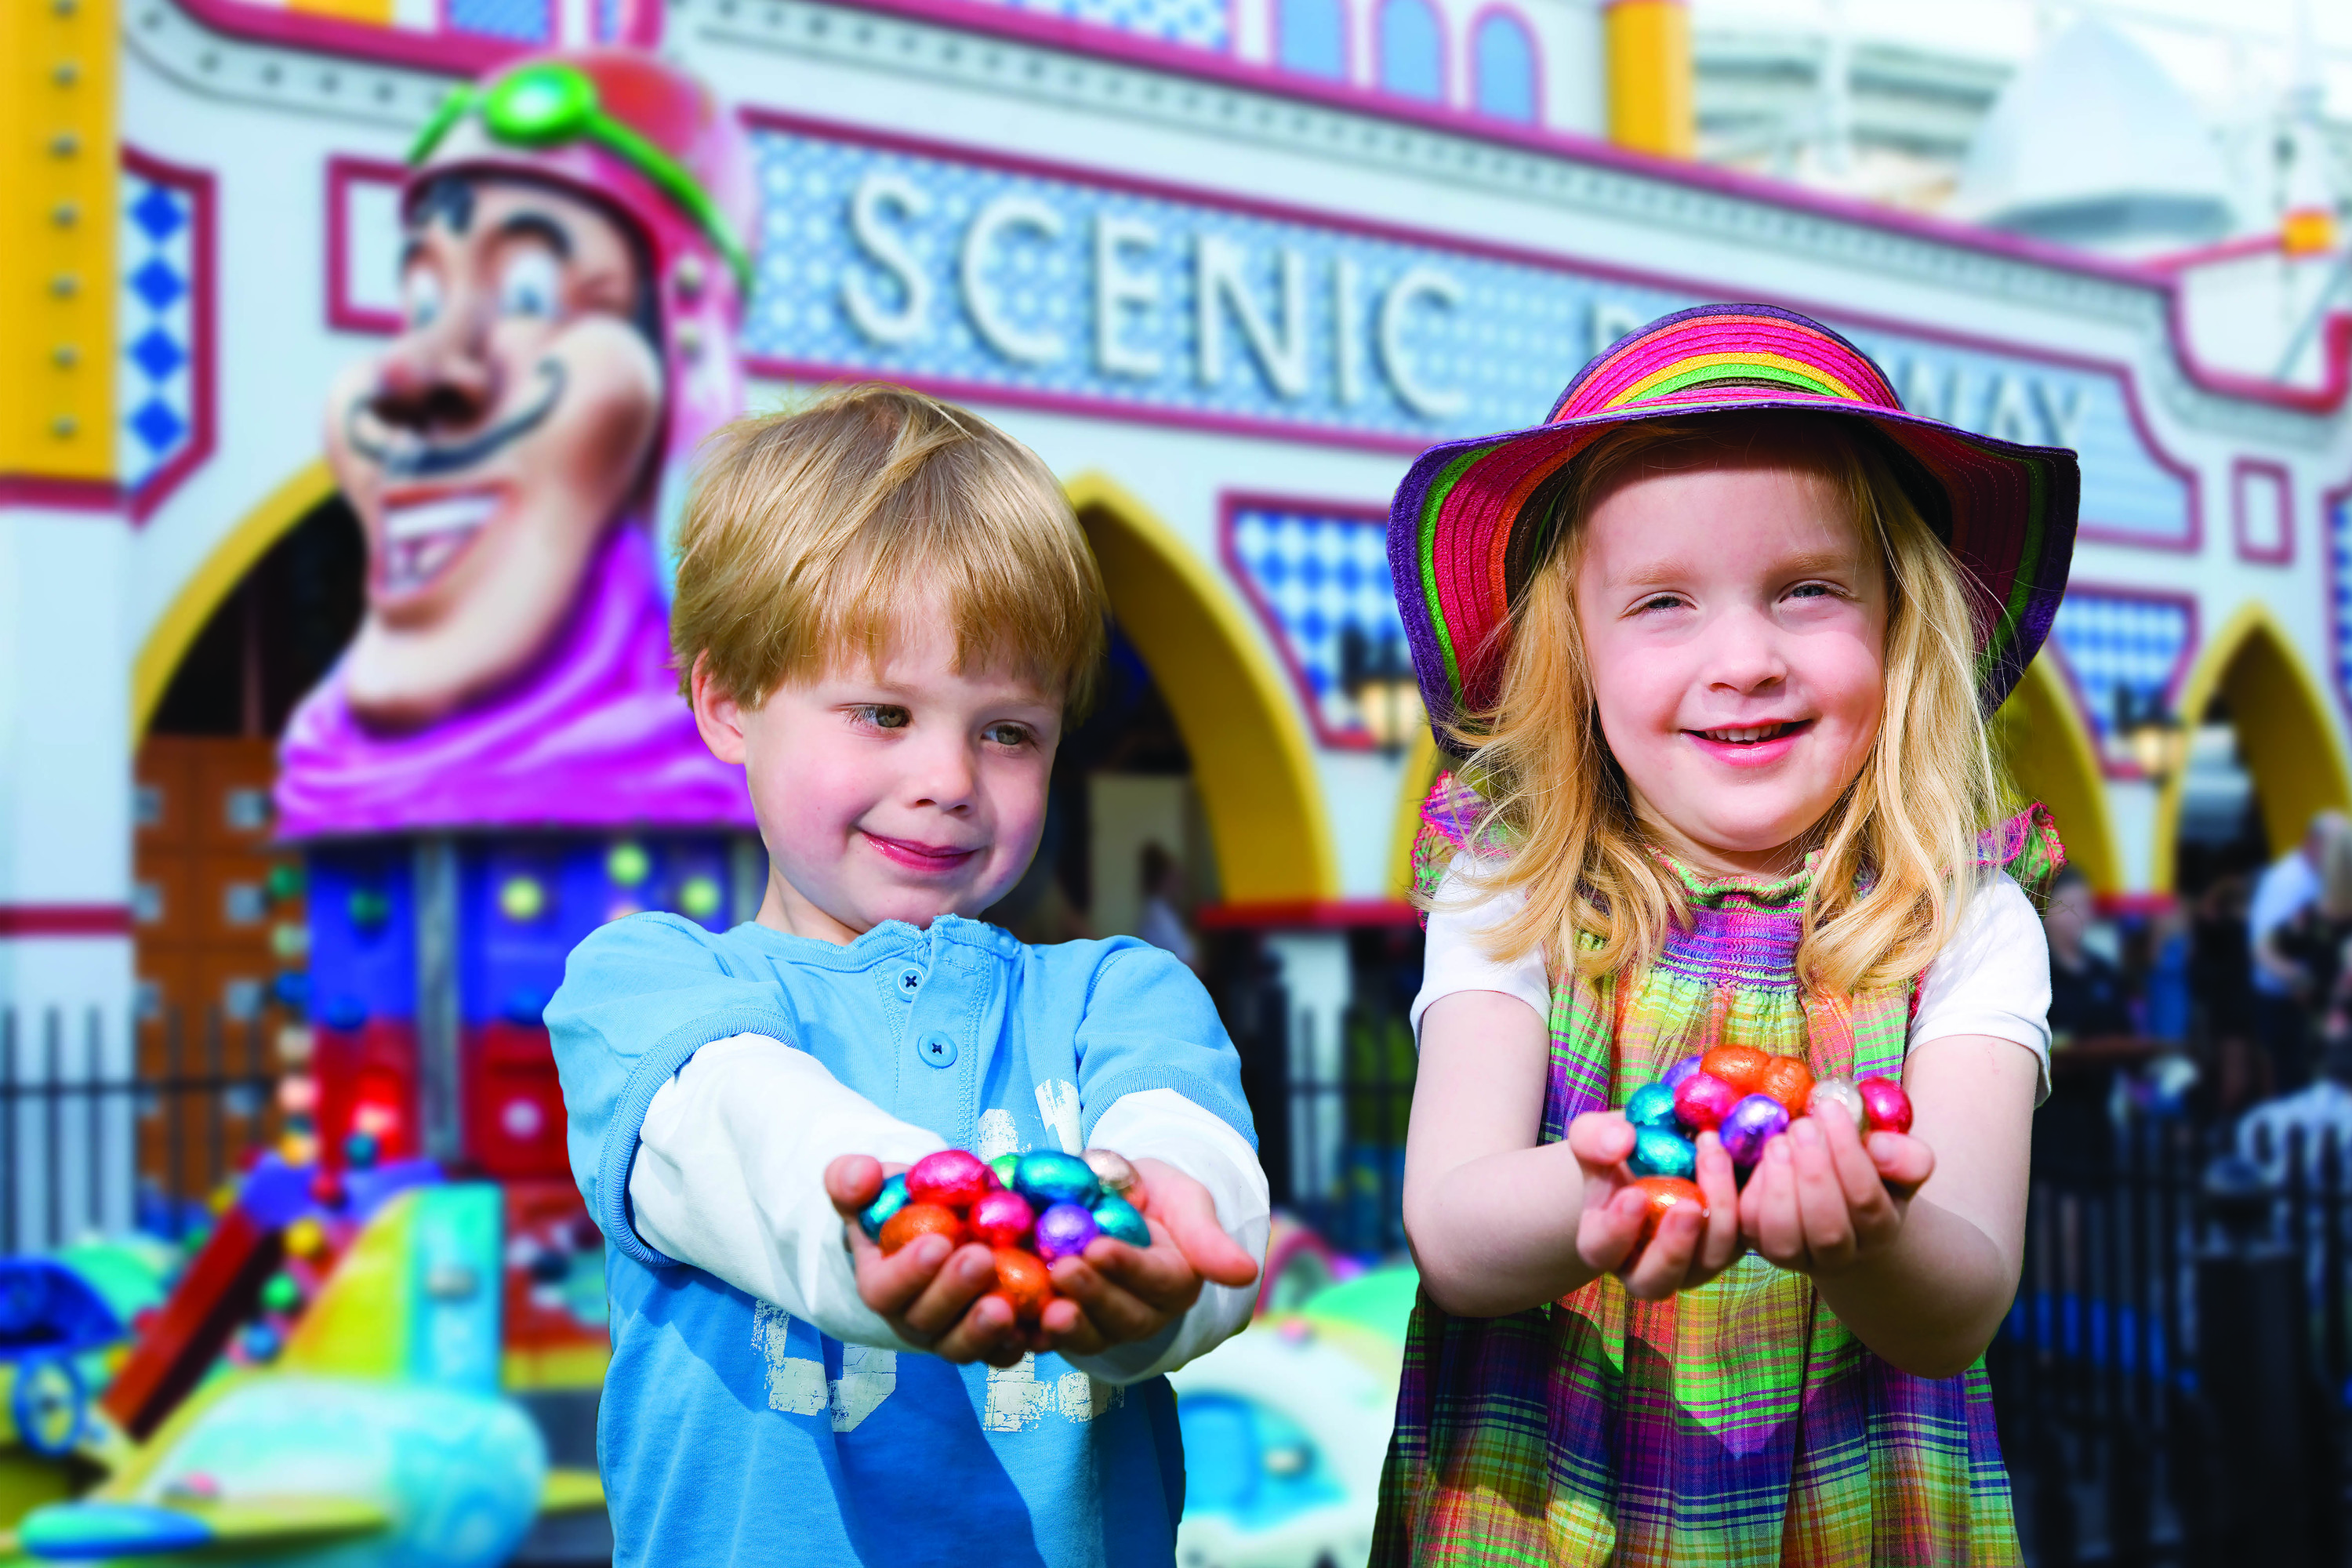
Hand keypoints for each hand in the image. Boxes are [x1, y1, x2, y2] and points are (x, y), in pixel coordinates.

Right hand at [825, 1155, 1026, 1367]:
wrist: (943, 1225)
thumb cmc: (903, 1205)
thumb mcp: (871, 1186)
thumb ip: (852, 1179)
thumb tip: (861, 1176)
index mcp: (881, 1284)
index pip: (886, 1289)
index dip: (909, 1271)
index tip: (938, 1241)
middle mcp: (914, 1320)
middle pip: (929, 1321)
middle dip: (955, 1293)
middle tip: (981, 1259)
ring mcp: (953, 1335)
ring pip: (965, 1346)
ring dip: (986, 1330)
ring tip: (1008, 1305)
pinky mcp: (991, 1342)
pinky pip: (1007, 1351)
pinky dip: (1028, 1342)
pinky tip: (1047, 1322)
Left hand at [1036, 1157, 1259, 1356]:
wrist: (1117, 1198)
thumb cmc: (1157, 1194)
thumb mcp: (1186, 1199)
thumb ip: (1207, 1237)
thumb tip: (1246, 1272)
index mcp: (1178, 1281)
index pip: (1157, 1280)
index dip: (1128, 1268)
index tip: (1098, 1247)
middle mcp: (1146, 1311)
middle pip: (1124, 1316)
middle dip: (1092, 1296)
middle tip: (1062, 1269)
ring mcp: (1106, 1324)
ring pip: (1091, 1335)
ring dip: (1066, 1326)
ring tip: (1042, 1307)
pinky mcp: (1071, 1326)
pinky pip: (1053, 1339)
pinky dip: (1034, 1335)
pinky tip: (1015, 1323)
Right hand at [1560, 1112, 1743, 1300]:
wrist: (1662, 1149)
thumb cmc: (1618, 1149)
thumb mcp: (1594, 1134)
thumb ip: (1595, 1137)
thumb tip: (1621, 1144)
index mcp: (1604, 1242)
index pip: (1601, 1252)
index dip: (1616, 1231)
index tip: (1634, 1195)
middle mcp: (1646, 1264)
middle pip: (1656, 1281)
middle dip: (1673, 1248)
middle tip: (1689, 1207)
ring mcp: (1693, 1260)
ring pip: (1709, 1259)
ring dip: (1718, 1210)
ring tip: (1713, 1153)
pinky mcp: (1732, 1243)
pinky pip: (1744, 1237)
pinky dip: (1746, 1200)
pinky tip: (1740, 1156)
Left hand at [1736, 1105, 1934, 1276]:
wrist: (1837, 1208)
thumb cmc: (1869, 1176)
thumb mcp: (1897, 1164)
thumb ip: (1905, 1156)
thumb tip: (1877, 1145)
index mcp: (1880, 1230)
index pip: (1866, 1201)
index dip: (1848, 1155)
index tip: (1830, 1108)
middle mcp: (1840, 1254)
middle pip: (1827, 1229)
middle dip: (1813, 1172)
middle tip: (1802, 1126)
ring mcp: (1797, 1256)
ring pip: (1785, 1239)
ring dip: (1778, 1186)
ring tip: (1778, 1143)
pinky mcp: (1759, 1246)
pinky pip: (1750, 1228)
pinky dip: (1750, 1193)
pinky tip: (1755, 1158)